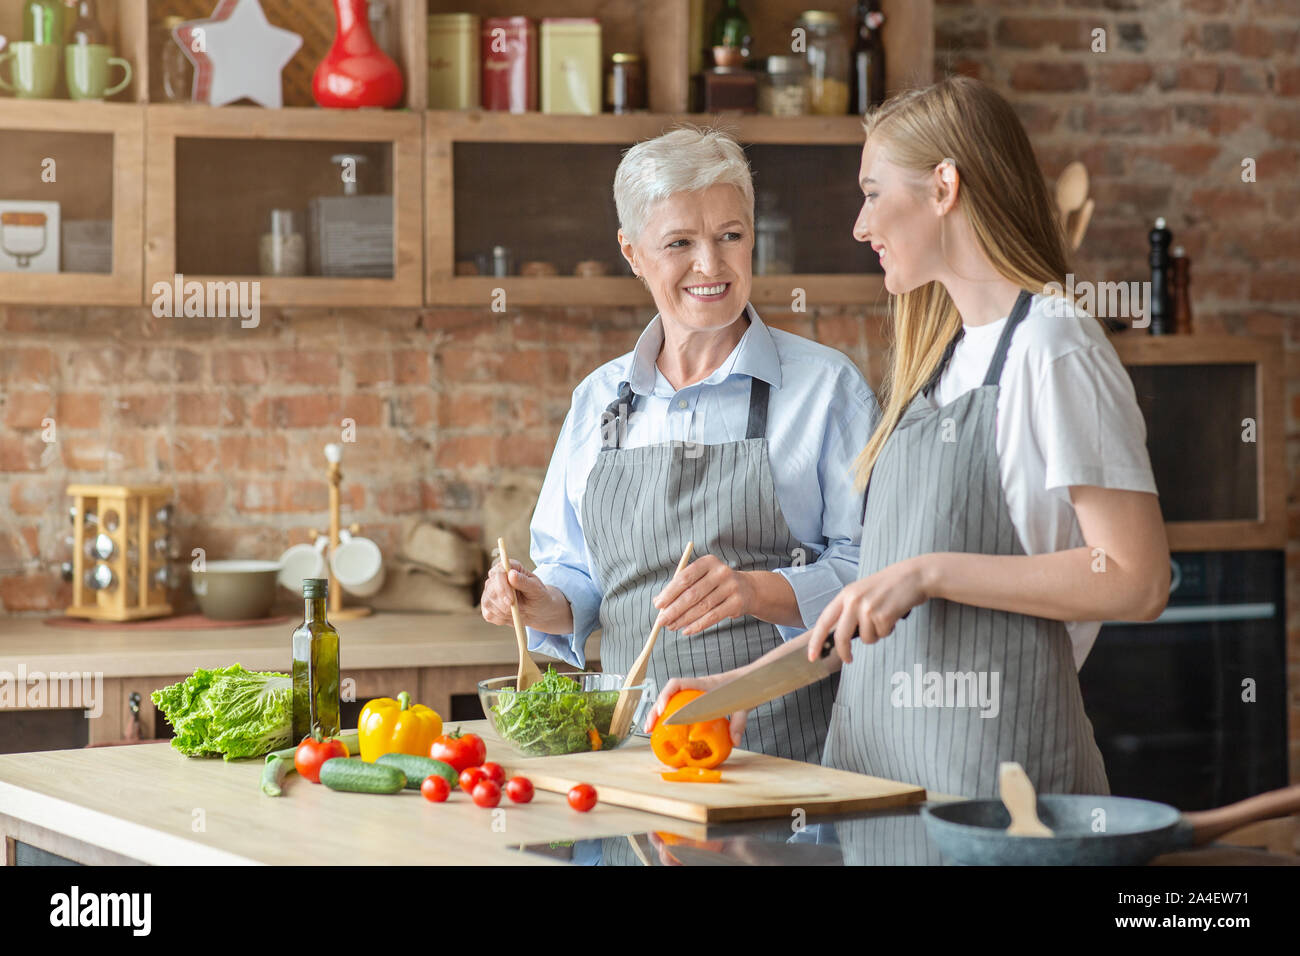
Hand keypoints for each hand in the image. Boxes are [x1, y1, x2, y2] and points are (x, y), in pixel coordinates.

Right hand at [480, 559, 559, 629]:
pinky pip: (489, 614)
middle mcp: (496, 577)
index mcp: (510, 567)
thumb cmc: (538, 596)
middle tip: (515, 610)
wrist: (538, 611)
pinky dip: (501, 619)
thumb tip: (511, 573)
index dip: (502, 587)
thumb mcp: (536, 589)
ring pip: (488, 602)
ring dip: (504, 612)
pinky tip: (511, 616)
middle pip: (491, 588)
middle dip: (503, 602)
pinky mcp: (487, 605)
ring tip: (518, 612)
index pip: (498, 572)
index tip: (511, 601)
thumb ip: (524, 582)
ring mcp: (490, 591)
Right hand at [643, 673, 746, 744]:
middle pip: (667, 695)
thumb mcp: (743, 706)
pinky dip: (669, 716)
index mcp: (704, 685)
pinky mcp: (697, 701)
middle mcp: (695, 688)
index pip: (677, 684)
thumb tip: (735, 741)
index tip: (661, 710)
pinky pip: (678, 706)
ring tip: (650, 730)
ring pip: (670, 701)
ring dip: (658, 714)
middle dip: (654, 710)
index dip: (666, 696)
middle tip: (648, 728)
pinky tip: (666, 730)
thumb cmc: (745, 688)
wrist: (751, 680)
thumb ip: (739, 723)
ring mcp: (694, 694)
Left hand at [651, 555, 754, 635]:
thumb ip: (679, 587)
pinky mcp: (737, 603)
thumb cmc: (714, 584)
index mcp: (708, 562)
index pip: (685, 577)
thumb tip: (658, 602)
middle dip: (674, 609)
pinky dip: (698, 625)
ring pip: (702, 607)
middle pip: (692, 594)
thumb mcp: (699, 579)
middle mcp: (721, 572)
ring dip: (684, 619)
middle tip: (661, 621)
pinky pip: (713, 617)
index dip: (670, 592)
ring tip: (671, 627)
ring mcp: (731, 587)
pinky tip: (686, 630)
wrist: (747, 589)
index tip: (658, 605)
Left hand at [807, 556, 930, 663]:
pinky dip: (889, 630)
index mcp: (846, 594)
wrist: (914, 575)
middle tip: (849, 659)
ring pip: (867, 638)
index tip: (811, 656)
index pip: (824, 620)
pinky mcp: (883, 615)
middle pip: (841, 636)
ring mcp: (868, 607)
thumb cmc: (889, 586)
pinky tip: (894, 615)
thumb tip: (840, 636)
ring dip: (877, 634)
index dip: (815, 640)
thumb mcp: (863, 592)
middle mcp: (853, 600)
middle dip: (844, 652)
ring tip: (885, 617)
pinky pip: (882, 635)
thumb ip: (850, 609)